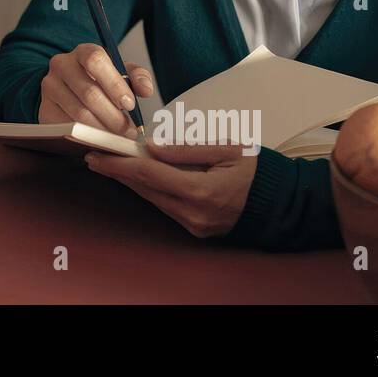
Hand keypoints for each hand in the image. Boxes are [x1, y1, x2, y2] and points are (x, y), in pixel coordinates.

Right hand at [38, 43, 154, 133]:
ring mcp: (50, 88)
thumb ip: (137, 77)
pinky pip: (67, 127)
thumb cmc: (99, 81)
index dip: (114, 84)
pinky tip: (99, 139)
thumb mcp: (119, 73)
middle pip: (89, 92)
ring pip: (79, 114)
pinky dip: (86, 137)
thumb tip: (146, 90)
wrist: (69, 89)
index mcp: (82, 52)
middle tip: (130, 131)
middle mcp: (61, 65)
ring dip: (103, 130)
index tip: (129, 105)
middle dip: (114, 116)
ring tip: (118, 137)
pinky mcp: (44, 109)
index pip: (96, 60)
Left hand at [85, 141, 257, 237]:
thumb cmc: (256, 171)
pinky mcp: (196, 229)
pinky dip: (151, 190)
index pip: (149, 175)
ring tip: (113, 162)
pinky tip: (141, 176)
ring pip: (153, 199)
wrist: (280, 203)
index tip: (98, 155)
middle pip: (145, 190)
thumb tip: (151, 147)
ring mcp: (194, 225)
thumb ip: (186, 149)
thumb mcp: (225, 148)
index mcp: (201, 191)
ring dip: (132, 181)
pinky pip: (166, 206)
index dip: (119, 165)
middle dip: (119, 173)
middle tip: (96, 156)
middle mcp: (194, 214)